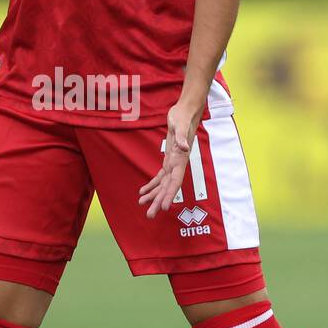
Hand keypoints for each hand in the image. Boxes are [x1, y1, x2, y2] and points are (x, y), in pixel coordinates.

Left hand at [138, 100, 201, 217]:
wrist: (185, 111)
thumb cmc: (183, 117)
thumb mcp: (181, 126)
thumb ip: (182, 137)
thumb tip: (183, 148)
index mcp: (180, 160)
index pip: (175, 182)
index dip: (170, 195)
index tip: (164, 208)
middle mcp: (177, 164)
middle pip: (167, 188)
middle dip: (159, 201)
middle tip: (150, 215)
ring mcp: (173, 163)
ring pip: (163, 185)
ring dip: (153, 196)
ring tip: (142, 206)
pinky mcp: (169, 159)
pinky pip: (160, 176)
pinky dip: (152, 184)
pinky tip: (143, 192)